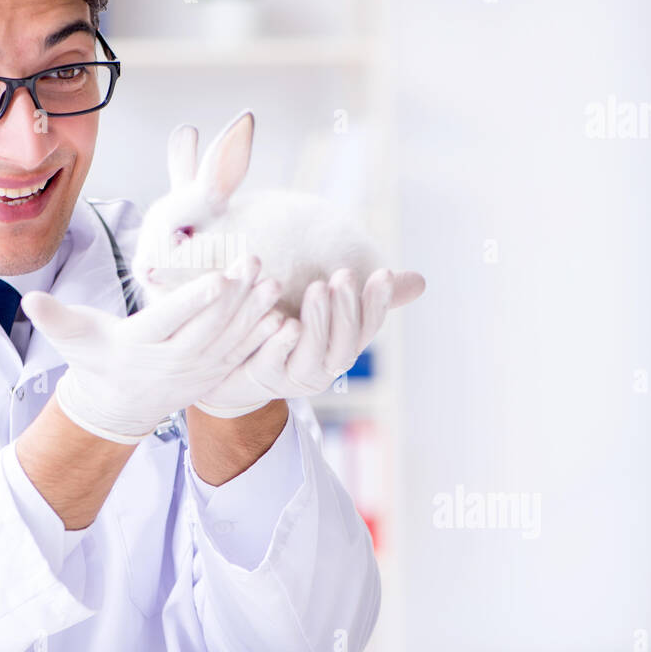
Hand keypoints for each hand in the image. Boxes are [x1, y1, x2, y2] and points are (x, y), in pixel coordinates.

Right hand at [21, 254, 286, 443]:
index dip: (195, 300)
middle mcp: (171, 361)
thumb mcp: (71, 338)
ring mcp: (195, 371)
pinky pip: (240, 355)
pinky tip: (281, 314)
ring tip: (272, 282)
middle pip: (208, 326)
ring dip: (254, 312)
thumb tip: (30, 300)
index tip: (219, 277)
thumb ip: (55, 317)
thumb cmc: (94, 359)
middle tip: (254, 262)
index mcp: (139, 345)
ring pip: (229, 339)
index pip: (171, 320)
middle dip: (235, 296)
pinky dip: (261, 336)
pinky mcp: (211, 376)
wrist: (117, 404)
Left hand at [193, 267, 425, 417]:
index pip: (368, 328)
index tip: (383, 274)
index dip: (378, 304)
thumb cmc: (284, 334)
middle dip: (347, 309)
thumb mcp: (323, 310)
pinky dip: (281, 343)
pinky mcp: (261, 377)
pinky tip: (284, 321)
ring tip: (318, 288)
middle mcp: (323, 368)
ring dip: (319, 322)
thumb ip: (359, 295)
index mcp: (340, 348)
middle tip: (344, 276)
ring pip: (313, 355)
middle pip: (344, 344)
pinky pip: (274, 362)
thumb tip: (418, 281)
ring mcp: (293, 377)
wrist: (231, 366)